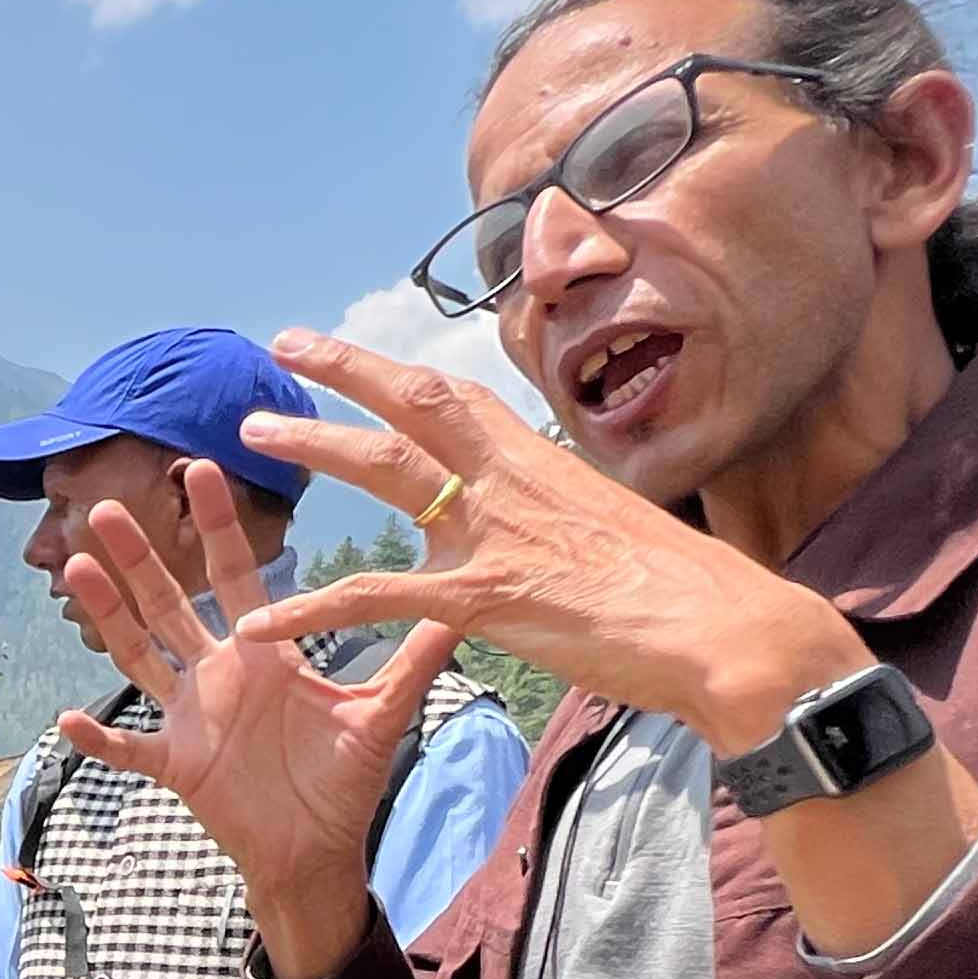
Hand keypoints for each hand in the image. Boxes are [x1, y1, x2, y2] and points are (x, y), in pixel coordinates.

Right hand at [53, 468, 462, 978]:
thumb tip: (465, 603)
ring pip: (138, 655)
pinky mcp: (176, 764)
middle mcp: (217, 674)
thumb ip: (415, 657)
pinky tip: (67, 719)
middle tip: (105, 506)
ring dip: (107, 616)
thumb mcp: (383, 711)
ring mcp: (189, 716)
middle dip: (139, 557)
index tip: (200, 469)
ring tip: (74, 570)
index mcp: (264, 652)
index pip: (236, 576)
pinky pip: (129, 750)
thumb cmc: (344, 781)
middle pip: (169, 603)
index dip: (216, 527)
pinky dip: (99, 739)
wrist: (318, 852)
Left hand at [221, 331, 869, 759]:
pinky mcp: (485, 595)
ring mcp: (496, 531)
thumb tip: (548, 525)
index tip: (358, 353)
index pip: (461, 398)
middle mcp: (513, 481)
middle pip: (414, 404)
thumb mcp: (614, 532)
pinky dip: (312, 608)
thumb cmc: (685, 593)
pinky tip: (259, 619)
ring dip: (315, 444)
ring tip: (251, 432)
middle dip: (346, 371)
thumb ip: (560, 521)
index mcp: (543, 464)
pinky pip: (377, 597)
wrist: (726, 631)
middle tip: (282, 347)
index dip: (402, 372)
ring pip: (387, 470)